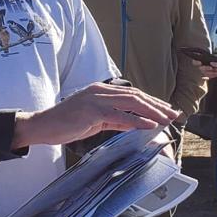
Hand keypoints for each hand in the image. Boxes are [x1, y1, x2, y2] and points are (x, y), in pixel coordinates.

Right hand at [12, 82, 180, 149]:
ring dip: (152, 111)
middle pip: (136, 96)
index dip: (152, 102)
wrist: (42, 126)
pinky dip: (137, 120)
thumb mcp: (97, 121)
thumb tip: (137, 123)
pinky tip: (150, 124)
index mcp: (102, 91)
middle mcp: (101, 91)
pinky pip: (119, 115)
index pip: (133, 95)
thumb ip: (116, 120)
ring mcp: (96, 99)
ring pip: (131, 103)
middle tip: (174, 114)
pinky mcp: (91, 111)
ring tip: (167, 119)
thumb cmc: (68, 124)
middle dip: (158, 106)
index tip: (168, 110)